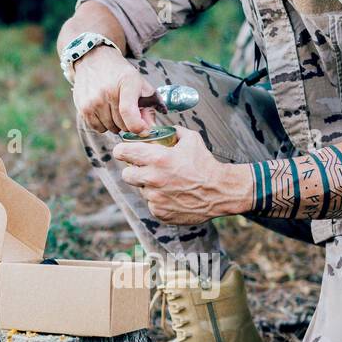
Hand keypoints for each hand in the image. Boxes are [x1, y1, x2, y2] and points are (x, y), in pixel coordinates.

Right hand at [72, 47, 155, 133]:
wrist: (94, 60)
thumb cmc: (121, 75)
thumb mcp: (140, 84)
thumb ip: (151, 106)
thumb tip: (149, 128)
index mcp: (127, 83)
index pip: (128, 112)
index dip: (138, 126)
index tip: (143, 129)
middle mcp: (108, 92)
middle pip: (123, 125)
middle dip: (128, 122)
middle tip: (127, 110)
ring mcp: (93, 101)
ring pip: (111, 129)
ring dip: (116, 124)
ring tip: (114, 107)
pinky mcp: (83, 108)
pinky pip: (98, 129)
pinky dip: (104, 125)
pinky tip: (104, 111)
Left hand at [112, 127, 249, 225]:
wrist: (219, 192)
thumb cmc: (205, 164)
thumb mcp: (190, 139)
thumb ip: (171, 131)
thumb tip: (159, 128)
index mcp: (158, 158)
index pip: (123, 152)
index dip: (121, 151)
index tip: (122, 151)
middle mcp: (153, 179)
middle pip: (126, 174)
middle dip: (134, 170)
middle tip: (145, 169)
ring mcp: (156, 198)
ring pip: (141, 190)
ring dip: (149, 186)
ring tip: (167, 183)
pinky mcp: (160, 212)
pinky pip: (152, 204)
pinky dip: (159, 200)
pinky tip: (173, 195)